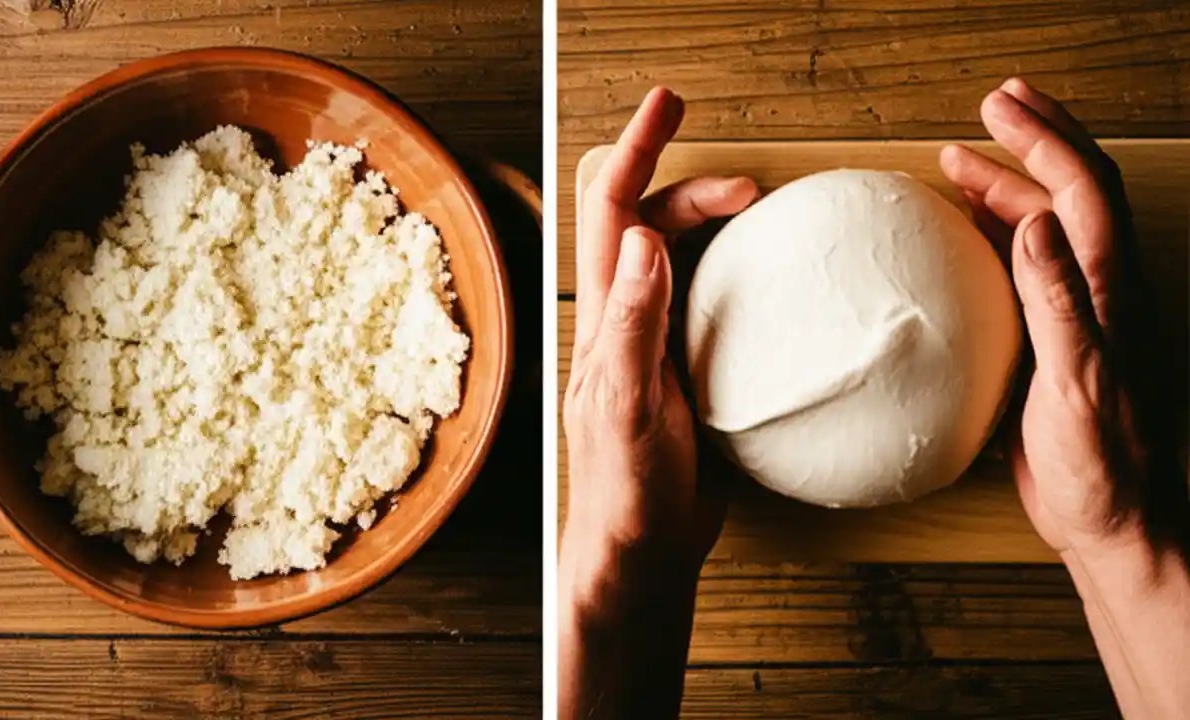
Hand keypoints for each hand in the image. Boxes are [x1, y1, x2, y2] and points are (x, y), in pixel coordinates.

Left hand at [563, 87, 755, 567]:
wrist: (641, 548)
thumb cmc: (625, 488)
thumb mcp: (627, 402)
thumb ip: (634, 322)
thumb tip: (647, 240)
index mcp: (605, 317)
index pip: (615, 213)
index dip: (638, 151)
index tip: (667, 105)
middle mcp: (625, 319)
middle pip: (650, 223)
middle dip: (691, 184)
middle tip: (752, 189)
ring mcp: (653, 341)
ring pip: (678, 256)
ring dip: (712, 223)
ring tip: (760, 214)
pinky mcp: (682, 368)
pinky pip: (705, 299)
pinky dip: (732, 271)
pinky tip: (764, 278)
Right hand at [939, 78, 1163, 556]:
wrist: (1112, 522)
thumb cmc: (1102, 465)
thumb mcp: (1079, 383)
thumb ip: (1058, 304)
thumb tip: (1034, 227)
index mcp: (1111, 293)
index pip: (1082, 193)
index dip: (1044, 141)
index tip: (998, 108)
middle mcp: (1099, 293)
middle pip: (1073, 194)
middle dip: (1035, 140)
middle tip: (993, 105)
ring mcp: (1076, 315)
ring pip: (1047, 228)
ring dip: (1010, 185)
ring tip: (962, 160)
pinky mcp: (1051, 343)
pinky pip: (1023, 271)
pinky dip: (994, 238)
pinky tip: (965, 239)